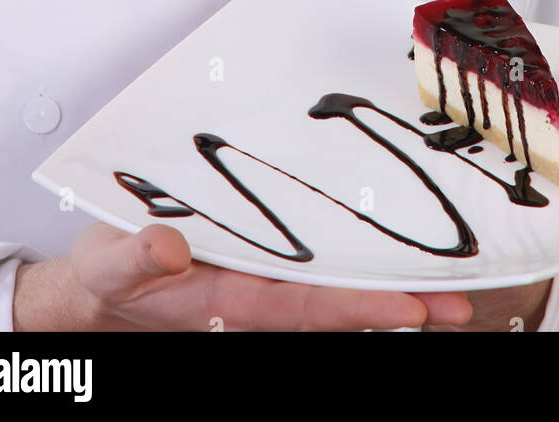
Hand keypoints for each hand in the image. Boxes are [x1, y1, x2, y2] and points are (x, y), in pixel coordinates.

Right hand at [12, 223, 474, 331]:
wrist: (97, 288)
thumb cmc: (108, 276)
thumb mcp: (110, 266)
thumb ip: (137, 259)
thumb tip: (170, 250)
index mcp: (230, 301)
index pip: (308, 308)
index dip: (361, 306)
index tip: (412, 308)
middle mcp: (258, 296)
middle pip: (341, 305)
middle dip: (400, 305)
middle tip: (461, 305)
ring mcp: (264, 285)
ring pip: (338, 289)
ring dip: (392, 290)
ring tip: (452, 294)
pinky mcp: (264, 265)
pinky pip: (318, 269)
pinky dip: (359, 267)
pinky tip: (394, 259)